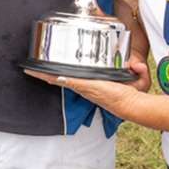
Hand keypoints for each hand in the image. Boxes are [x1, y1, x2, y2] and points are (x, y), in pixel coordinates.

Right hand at [24, 59, 149, 117]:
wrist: (132, 104)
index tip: (51, 68)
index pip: (75, 77)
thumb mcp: (136, 78)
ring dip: (43, 74)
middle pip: (61, 78)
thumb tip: (135, 64)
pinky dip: (49, 76)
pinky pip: (62, 79)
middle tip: (33, 67)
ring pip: (57, 78)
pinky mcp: (81, 84)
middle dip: (46, 73)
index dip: (62, 73)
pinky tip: (38, 72)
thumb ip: (139, 70)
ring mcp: (81, 85)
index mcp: (92, 82)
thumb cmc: (132, 94)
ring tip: (30, 68)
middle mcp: (84, 85)